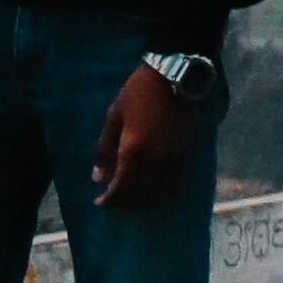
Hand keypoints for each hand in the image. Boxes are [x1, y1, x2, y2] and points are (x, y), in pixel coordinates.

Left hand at [89, 60, 203, 207]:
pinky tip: (155, 197)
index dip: (109, 200)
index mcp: (133, 151)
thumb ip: (105, 149)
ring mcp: (172, 160)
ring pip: (158, 194)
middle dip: (124, 204)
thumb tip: (98, 178)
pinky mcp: (185, 155)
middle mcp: (154, 161)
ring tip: (131, 202)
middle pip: (139, 195)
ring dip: (143, 203)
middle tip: (114, 203)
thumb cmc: (138, 93)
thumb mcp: (114, 117)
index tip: (100, 203)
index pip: (121, 188)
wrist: (173, 78)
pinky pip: (175, 185)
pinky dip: (163, 195)